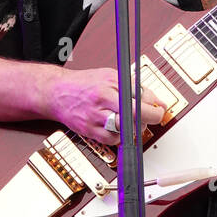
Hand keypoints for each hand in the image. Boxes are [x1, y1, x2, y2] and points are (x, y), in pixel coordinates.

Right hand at [43, 67, 166, 146]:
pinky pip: (113, 140)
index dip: (153, 107)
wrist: (57, 92)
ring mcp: (94, 118)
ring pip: (125, 130)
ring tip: (133, 120)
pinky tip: (119, 127)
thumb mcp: (111, 76)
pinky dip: (120, 136)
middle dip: (148, 118)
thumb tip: (156, 101)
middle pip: (134, 116)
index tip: (158, 109)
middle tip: (151, 116)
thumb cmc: (84, 83)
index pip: (139, 98)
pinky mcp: (89, 131)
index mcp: (109, 85)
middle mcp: (102, 101)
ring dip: (135, 127)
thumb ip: (135, 88)